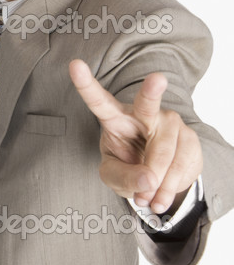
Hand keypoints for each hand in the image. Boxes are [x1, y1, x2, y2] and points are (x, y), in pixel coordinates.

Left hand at [69, 59, 201, 213]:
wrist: (158, 174)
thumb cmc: (127, 166)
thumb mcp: (113, 175)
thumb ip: (124, 178)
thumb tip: (149, 180)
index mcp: (114, 118)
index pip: (98, 101)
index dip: (86, 85)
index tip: (75, 65)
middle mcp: (143, 114)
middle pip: (147, 104)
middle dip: (152, 92)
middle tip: (157, 79)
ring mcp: (169, 122)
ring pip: (164, 155)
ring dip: (156, 185)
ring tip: (147, 200)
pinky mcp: (190, 137)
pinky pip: (182, 166)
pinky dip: (170, 188)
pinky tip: (161, 195)